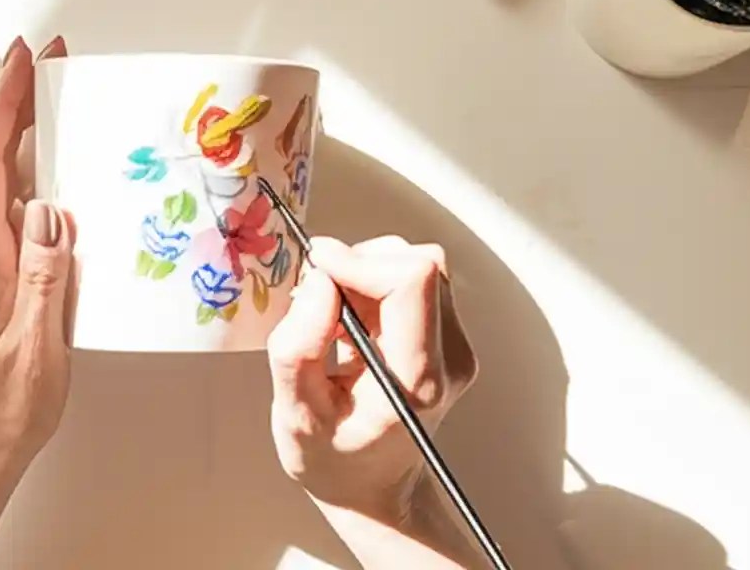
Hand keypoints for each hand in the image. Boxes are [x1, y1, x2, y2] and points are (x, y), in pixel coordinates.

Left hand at [0, 34, 75, 467]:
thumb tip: (51, 208)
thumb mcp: (37, 347)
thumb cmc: (6, 409)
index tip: (26, 57)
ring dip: (22, 136)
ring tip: (60, 103)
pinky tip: (55, 175)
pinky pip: (1, 210)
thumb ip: (46, 276)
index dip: (4, 104)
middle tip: (54, 63)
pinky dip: (25, 174)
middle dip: (15, 103)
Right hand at [267, 236, 477, 563]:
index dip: (359, 261)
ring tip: (333, 318)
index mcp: (415, 380)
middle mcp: (448, 359)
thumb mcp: (295, 414)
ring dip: (366, 274)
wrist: (373, 490)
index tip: (317, 269)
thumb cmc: (335, 461)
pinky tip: (351, 323)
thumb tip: (319, 281)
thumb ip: (299, 347)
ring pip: (418, 265)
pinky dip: (375, 286)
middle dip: (359, 266)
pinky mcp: (448, 337)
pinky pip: (415, 283)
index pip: (411, 281)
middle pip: (418, 264)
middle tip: (318, 302)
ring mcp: (455, 347)